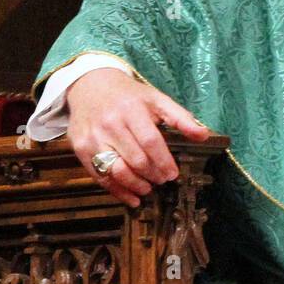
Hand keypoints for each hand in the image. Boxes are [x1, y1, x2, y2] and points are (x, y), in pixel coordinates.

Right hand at [66, 67, 209, 206]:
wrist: (90, 86)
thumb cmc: (128, 96)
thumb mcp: (156, 99)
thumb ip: (180, 117)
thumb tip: (203, 135)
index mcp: (132, 109)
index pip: (150, 141)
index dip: (164, 161)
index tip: (173, 174)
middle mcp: (110, 124)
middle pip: (135, 159)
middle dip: (153, 175)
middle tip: (162, 180)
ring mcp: (93, 137)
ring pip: (116, 171)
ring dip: (136, 186)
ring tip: (148, 188)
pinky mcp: (80, 149)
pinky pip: (100, 176)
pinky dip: (117, 191)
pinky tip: (132, 197)